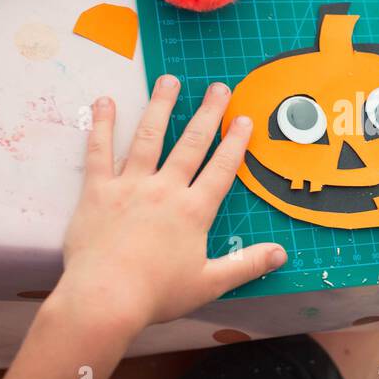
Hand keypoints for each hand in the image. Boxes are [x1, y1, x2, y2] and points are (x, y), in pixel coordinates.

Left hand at [53, 75, 285, 338]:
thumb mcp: (209, 283)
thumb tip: (281, 254)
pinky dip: (102, 125)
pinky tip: (105, 102)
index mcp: (193, 211)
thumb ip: (246, 265)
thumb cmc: (157, 294)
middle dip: (208, 114)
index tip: (245, 119)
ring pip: (149, 138)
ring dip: (161, 107)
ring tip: (170, 81)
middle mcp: (165, 189)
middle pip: (191, 144)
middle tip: (219, 87)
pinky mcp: (97, 191)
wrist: (105, 298)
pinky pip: (99, 152)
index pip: (221, 169)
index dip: (235, 143)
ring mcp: (130, 186)